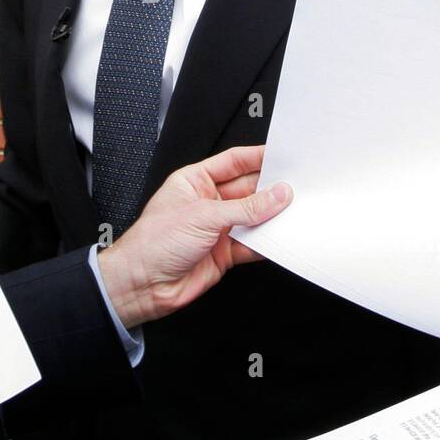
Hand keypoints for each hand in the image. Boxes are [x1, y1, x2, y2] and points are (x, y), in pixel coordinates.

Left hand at [96, 143, 290, 328]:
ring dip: (272, 217)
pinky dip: (267, 242)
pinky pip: (253, 244)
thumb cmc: (154, 242)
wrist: (143, 284)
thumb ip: (245, 208)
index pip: (232, 163)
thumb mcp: (203, 216)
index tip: (283, 155)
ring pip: (253, 218)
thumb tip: (276, 196)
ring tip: (295, 211)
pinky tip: (281, 238)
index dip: (257, 158)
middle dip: (271, 189)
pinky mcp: (225, 253)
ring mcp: (217, 228)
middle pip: (247, 190)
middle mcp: (208, 202)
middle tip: (297, 187)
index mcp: (195, 181)